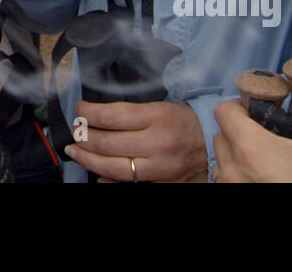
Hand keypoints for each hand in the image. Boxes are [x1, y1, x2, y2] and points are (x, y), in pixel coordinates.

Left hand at [63, 99, 207, 182]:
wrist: (215, 143)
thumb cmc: (186, 121)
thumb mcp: (162, 107)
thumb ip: (132, 113)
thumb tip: (100, 119)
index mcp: (158, 116)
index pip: (113, 115)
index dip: (89, 112)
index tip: (80, 109)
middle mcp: (158, 143)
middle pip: (108, 143)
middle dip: (84, 137)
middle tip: (75, 132)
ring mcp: (161, 167)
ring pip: (114, 167)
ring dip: (89, 160)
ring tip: (76, 151)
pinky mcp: (164, 183)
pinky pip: (130, 184)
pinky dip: (109, 180)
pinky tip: (98, 174)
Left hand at [212, 99, 291, 181]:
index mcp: (250, 147)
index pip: (224, 112)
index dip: (238, 107)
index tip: (255, 111)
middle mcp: (232, 168)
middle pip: (221, 136)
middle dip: (238, 131)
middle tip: (263, 135)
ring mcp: (230, 187)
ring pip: (222, 161)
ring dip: (235, 156)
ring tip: (262, 161)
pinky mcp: (233, 199)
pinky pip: (226, 182)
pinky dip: (238, 176)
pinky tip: (261, 179)